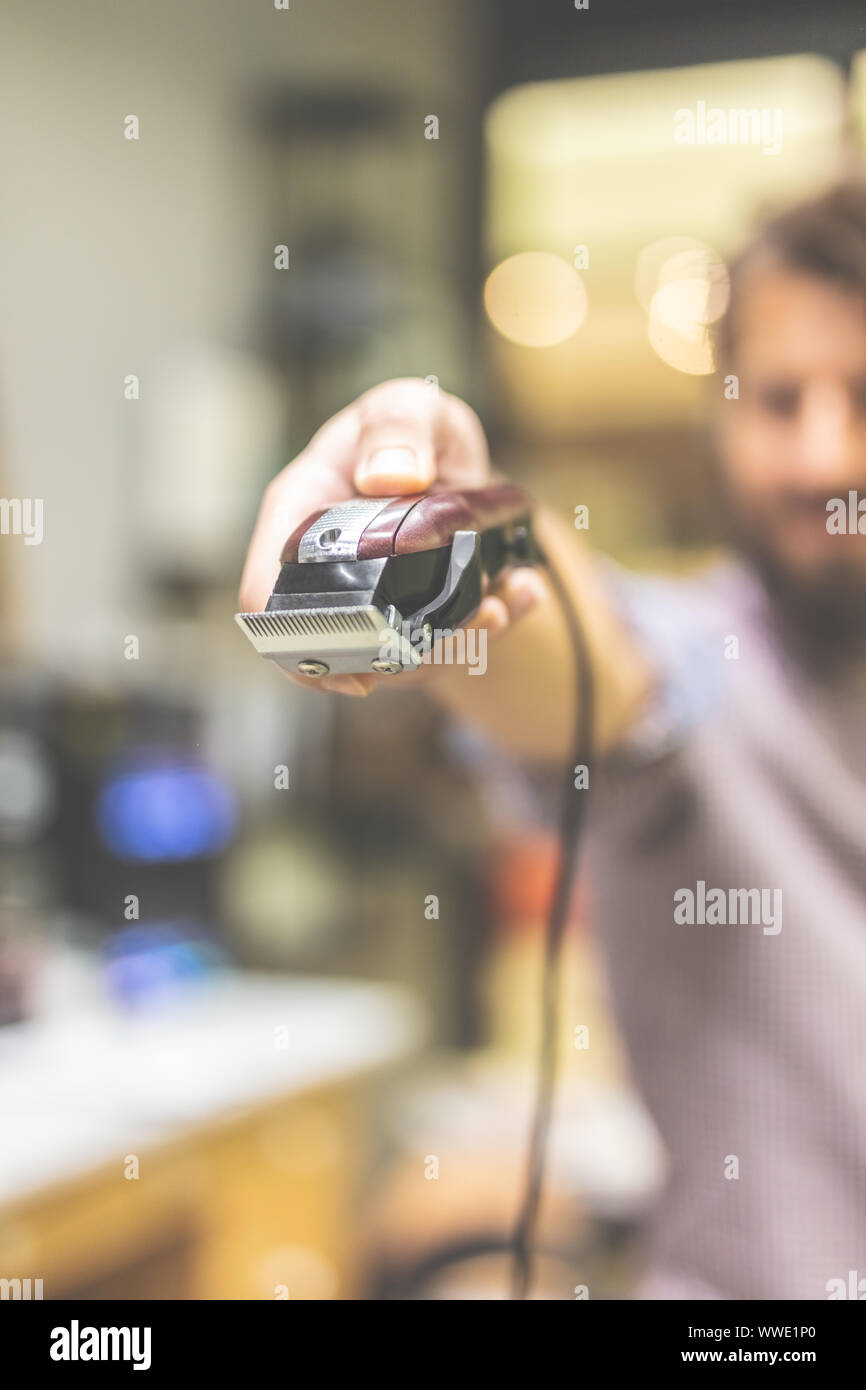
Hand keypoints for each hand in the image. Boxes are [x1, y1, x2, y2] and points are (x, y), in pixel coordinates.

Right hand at [238, 378, 546, 694]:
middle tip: (466, 623)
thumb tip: (389, 475)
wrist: (451, 458)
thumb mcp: (405, 407)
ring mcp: (375, 604)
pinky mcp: (419, 621)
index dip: (294, 639)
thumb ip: (397, 426)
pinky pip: (453, 643)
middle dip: (404, 653)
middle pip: (342, 645)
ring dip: (459, 642)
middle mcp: (330, 573)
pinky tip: (521, 592)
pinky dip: (495, 623)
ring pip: (402, 657)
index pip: (266, 596)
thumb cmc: (410, 432)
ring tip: (498, 608)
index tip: (347, 659)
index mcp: (299, 519)